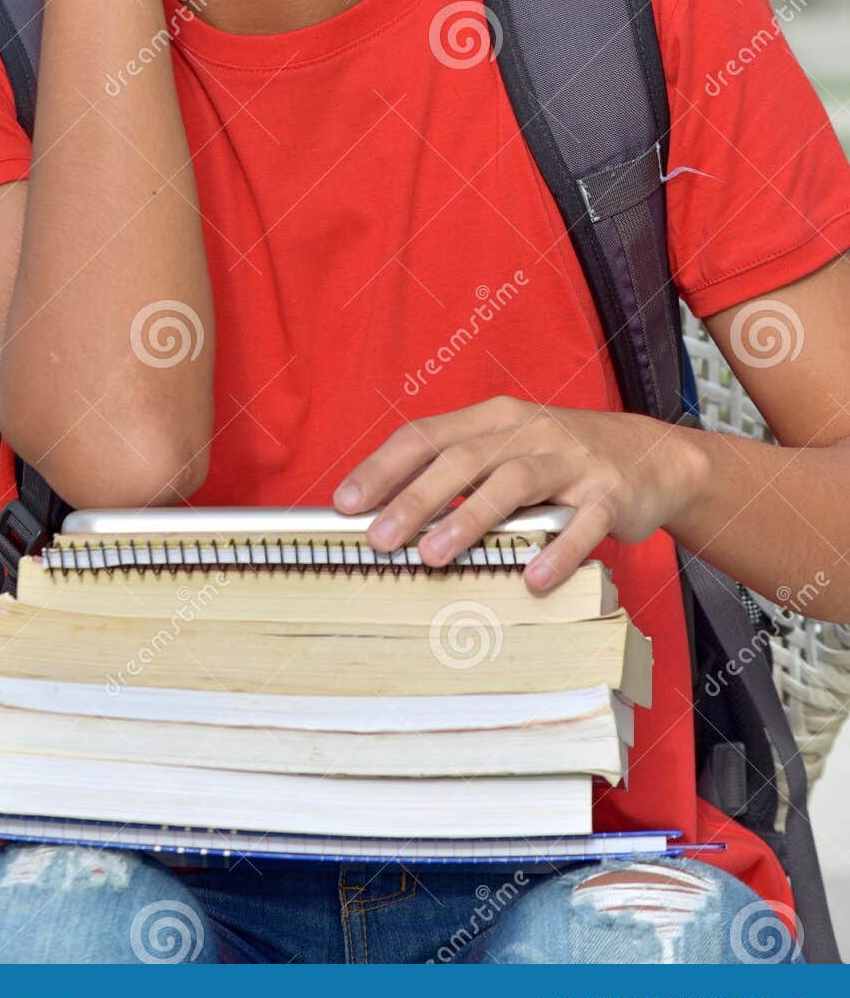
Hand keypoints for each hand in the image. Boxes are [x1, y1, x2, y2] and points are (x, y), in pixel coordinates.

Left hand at [332, 397, 706, 589]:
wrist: (652, 456)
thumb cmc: (561, 458)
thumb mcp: (507, 449)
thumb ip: (458, 473)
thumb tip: (388, 513)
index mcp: (494, 419)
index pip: (427, 435)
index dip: (383, 467)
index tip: (345, 502)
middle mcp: (528, 431)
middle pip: (463, 459)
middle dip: (414, 498)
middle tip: (378, 537)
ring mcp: (571, 461)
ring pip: (513, 483)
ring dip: (469, 520)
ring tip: (433, 555)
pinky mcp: (610, 494)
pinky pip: (582, 524)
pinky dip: (557, 551)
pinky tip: (532, 578)